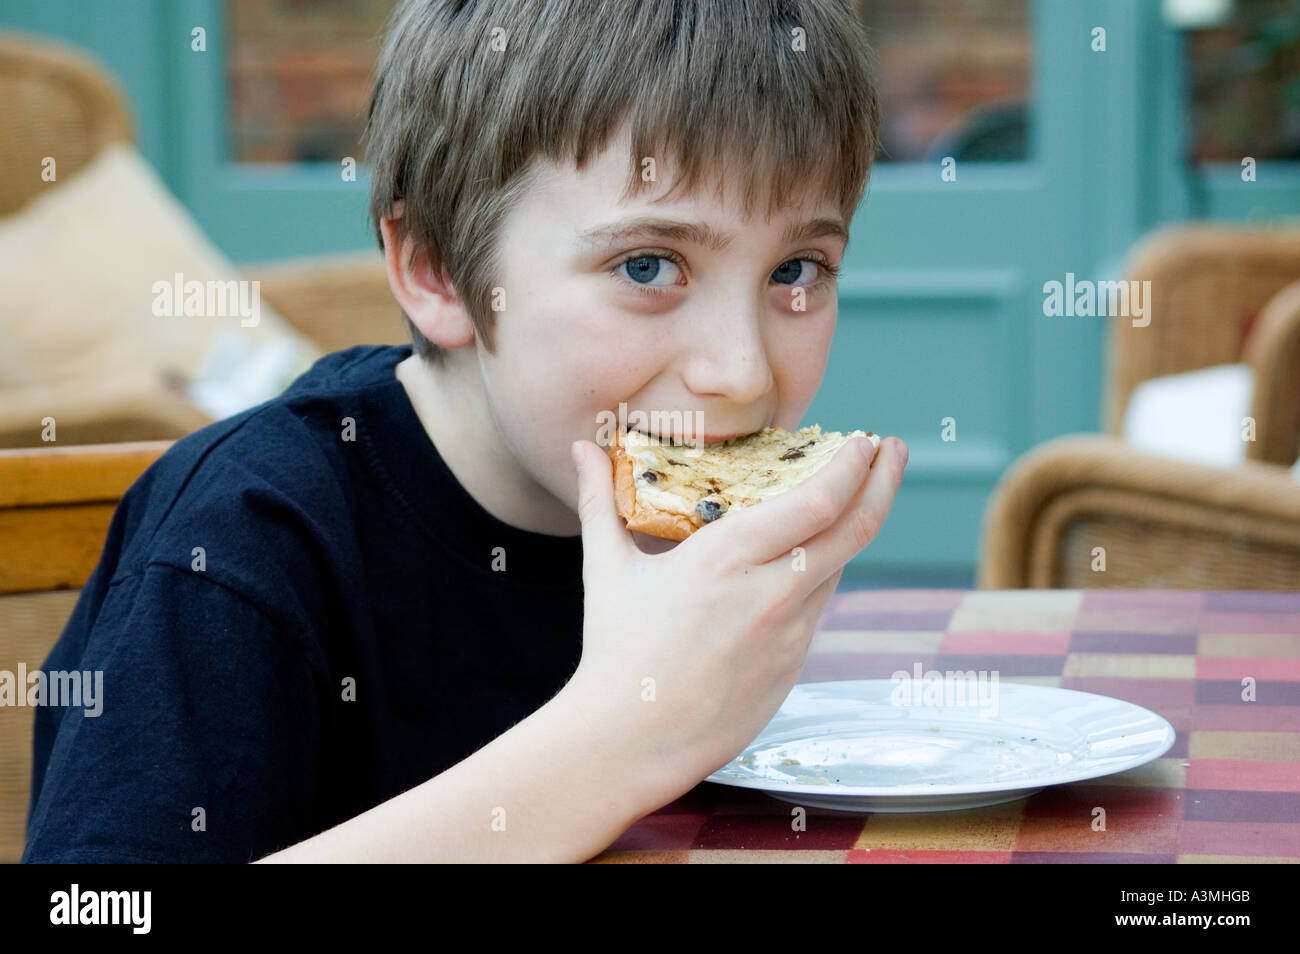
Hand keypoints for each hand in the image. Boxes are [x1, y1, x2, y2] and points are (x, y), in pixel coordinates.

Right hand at [560, 433, 908, 788]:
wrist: (631, 741)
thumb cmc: (616, 652)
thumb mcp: (606, 569)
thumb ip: (598, 501)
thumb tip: (582, 448)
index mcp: (727, 558)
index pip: (818, 502)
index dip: (852, 467)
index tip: (866, 441)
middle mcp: (771, 592)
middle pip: (856, 529)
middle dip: (883, 481)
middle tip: (894, 450)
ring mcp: (789, 634)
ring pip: (837, 567)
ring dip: (849, 528)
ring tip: (848, 497)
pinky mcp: (792, 666)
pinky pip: (816, 607)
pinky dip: (818, 573)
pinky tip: (805, 560)